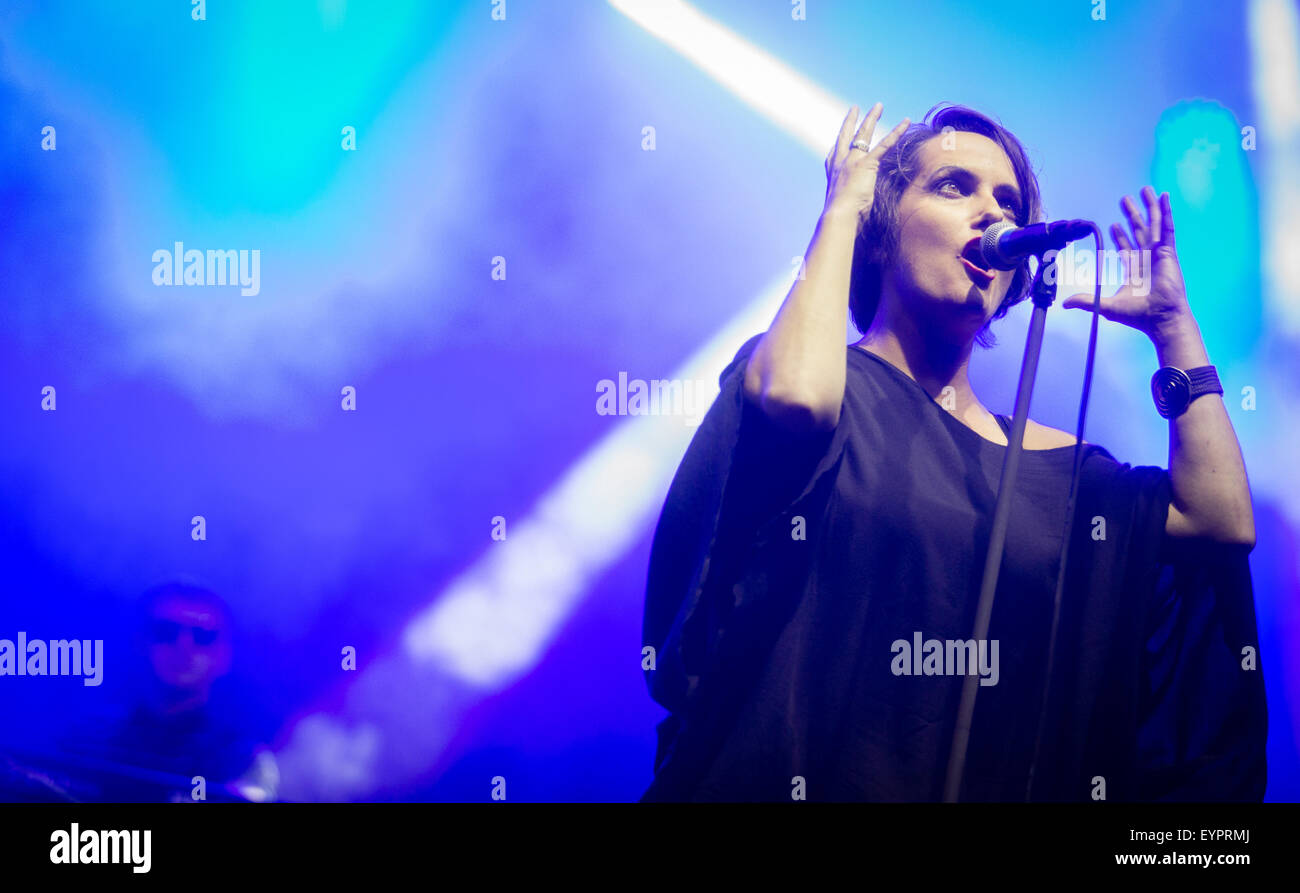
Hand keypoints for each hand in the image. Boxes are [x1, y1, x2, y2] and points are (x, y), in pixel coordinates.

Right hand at [823, 103, 908, 226]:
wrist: (839, 215)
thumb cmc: (841, 216)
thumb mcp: (844, 205)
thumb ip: (850, 199)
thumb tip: (857, 209)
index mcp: (833, 173)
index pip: (834, 154)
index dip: (837, 145)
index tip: (838, 139)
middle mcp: (840, 162)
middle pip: (846, 136)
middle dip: (851, 121)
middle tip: (855, 109)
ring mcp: (853, 160)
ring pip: (864, 134)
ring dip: (872, 118)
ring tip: (878, 106)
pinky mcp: (867, 163)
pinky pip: (885, 144)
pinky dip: (897, 132)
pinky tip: (905, 122)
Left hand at [1061, 186, 1193, 339]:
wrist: (1160, 318)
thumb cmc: (1138, 315)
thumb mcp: (1107, 305)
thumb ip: (1086, 301)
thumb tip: (1064, 304)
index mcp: (1134, 269)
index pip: (1126, 247)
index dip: (1120, 236)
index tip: (1113, 225)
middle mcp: (1147, 259)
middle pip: (1138, 230)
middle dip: (1132, 215)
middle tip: (1125, 199)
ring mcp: (1159, 254)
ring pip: (1153, 224)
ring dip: (1149, 207)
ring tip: (1145, 190)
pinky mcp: (1169, 252)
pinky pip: (1167, 227)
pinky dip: (1166, 211)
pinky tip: (1164, 197)